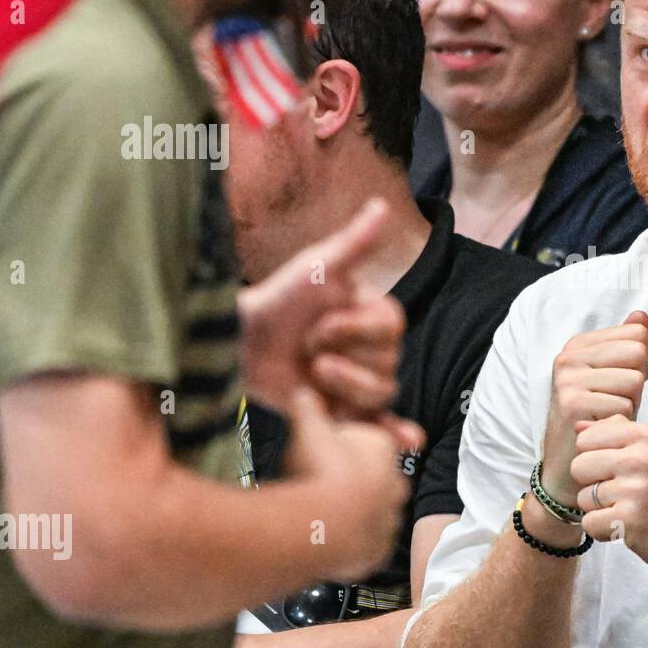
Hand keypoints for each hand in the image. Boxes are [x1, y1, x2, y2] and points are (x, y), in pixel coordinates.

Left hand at [239, 198, 422, 448]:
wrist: (238, 345)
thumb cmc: (276, 301)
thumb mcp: (314, 267)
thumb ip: (353, 242)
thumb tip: (382, 206)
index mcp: (374, 315)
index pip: (392, 328)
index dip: (354, 330)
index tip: (319, 325)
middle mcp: (373, 350)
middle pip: (389, 364)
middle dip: (344, 361)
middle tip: (308, 353)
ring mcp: (360, 382)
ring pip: (382, 393)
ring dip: (347, 389)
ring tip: (311, 381)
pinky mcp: (345, 410)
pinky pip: (380, 423)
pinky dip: (397, 432)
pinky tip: (410, 442)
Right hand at [285, 388, 409, 582]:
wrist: (325, 524)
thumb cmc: (319, 471)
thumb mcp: (308, 428)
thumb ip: (307, 406)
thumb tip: (302, 391)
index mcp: (382, 448)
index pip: (370, 442)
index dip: (344, 448)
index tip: (324, 455)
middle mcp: (395, 482)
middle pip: (375, 478)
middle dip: (354, 481)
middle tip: (323, 485)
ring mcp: (390, 518)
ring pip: (375, 512)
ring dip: (355, 512)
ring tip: (323, 514)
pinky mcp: (380, 550)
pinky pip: (368, 544)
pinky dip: (353, 542)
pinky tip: (329, 538)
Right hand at [540, 311, 647, 505]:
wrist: (568, 464)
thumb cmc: (595, 418)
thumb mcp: (611, 377)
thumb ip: (626, 345)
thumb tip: (641, 316)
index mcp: (579, 345)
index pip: (636, 334)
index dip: (642, 361)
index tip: (621, 381)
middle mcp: (569, 357)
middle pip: (637, 352)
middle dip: (638, 382)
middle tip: (616, 402)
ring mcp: (568, 380)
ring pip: (634, 380)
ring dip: (631, 404)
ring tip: (609, 415)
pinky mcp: (572, 404)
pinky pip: (624, 405)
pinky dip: (622, 421)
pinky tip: (603, 427)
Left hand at [570, 415, 647, 586]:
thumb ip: (617, 435)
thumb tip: (578, 425)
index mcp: (646, 434)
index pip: (585, 438)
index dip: (595, 459)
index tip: (619, 472)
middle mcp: (640, 457)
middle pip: (578, 467)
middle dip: (593, 486)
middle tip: (624, 496)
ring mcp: (635, 489)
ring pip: (582, 498)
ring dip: (601, 511)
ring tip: (631, 513)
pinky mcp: (630, 520)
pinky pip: (589, 523)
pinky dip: (604, 532)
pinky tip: (629, 529)